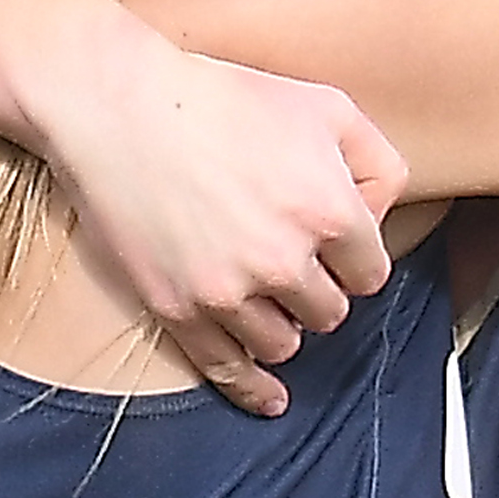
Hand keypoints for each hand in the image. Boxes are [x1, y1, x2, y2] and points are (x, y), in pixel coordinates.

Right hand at [28, 16, 408, 415]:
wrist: (118, 106)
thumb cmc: (222, 98)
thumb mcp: (324, 106)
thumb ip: (378, 161)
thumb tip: (381, 215)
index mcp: (329, 210)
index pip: (370, 274)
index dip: (352, 258)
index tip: (330, 244)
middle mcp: (285, 260)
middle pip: (330, 313)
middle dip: (317, 290)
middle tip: (289, 260)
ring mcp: (228, 291)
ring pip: (284, 345)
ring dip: (282, 325)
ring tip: (263, 293)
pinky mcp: (179, 309)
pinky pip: (229, 371)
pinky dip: (253, 389)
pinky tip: (270, 399)